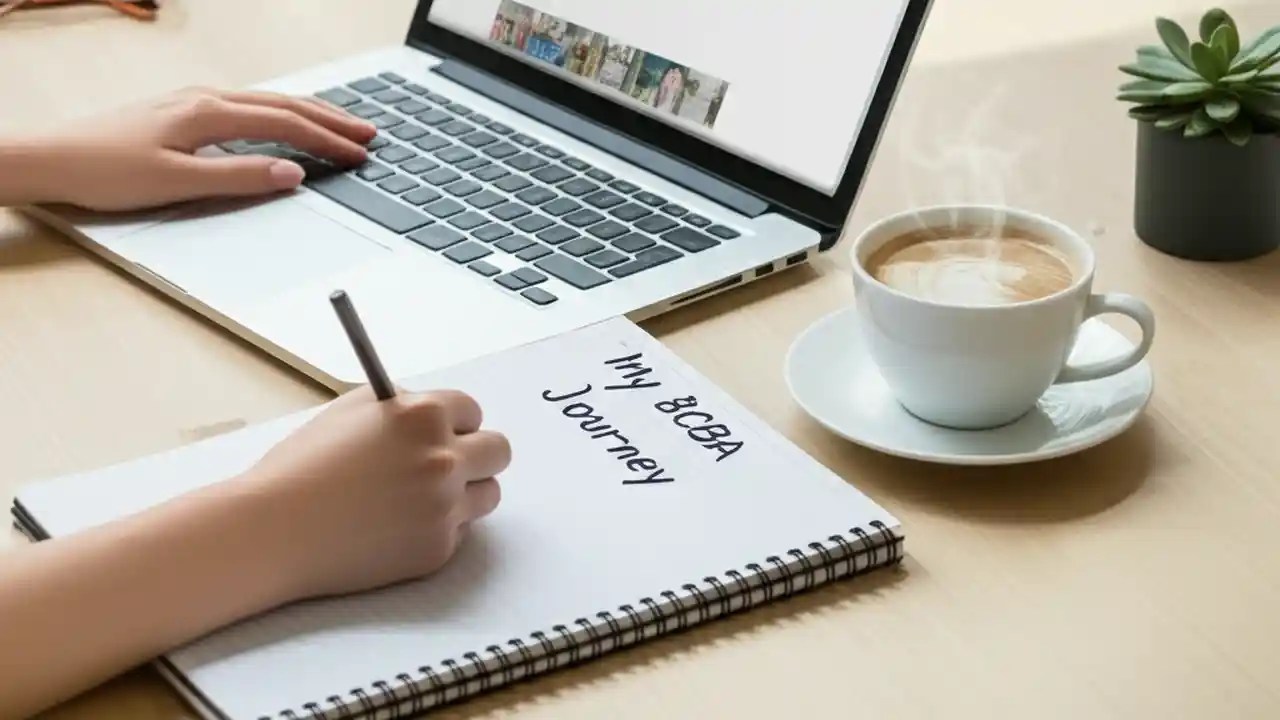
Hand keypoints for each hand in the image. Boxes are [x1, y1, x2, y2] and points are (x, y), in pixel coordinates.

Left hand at [21, 86, 375, 210]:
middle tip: (369, 133)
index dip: (327, 140)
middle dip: (330, 118)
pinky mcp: (181, 111)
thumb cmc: (105, 172)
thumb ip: (239, 177)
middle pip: (283, 104)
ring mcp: (192, 101)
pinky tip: (285, 121)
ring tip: (340, 124)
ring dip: (308, 112)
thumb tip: (290, 173)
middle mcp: (204, 99)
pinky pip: (246, 105)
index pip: (284, 124)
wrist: (51, 159)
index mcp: (208, 113)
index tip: (360, 153)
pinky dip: (279, 113)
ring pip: (266, 101)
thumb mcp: (178, 182)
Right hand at [245, 387, 510, 599]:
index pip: (472, 411)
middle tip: (449, 465)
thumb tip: (433, 413)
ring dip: (466, 494)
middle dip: (477, 455)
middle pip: (499, 451)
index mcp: (423, 416)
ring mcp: (445, 507)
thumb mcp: (349, 411)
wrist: (274, 530)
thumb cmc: (302, 466)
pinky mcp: (438, 548)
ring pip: (489, 494)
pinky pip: (459, 532)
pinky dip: (436, 529)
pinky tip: (396, 528)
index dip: (454, 422)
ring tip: (422, 498)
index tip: (441, 433)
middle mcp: (443, 458)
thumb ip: (401, 406)